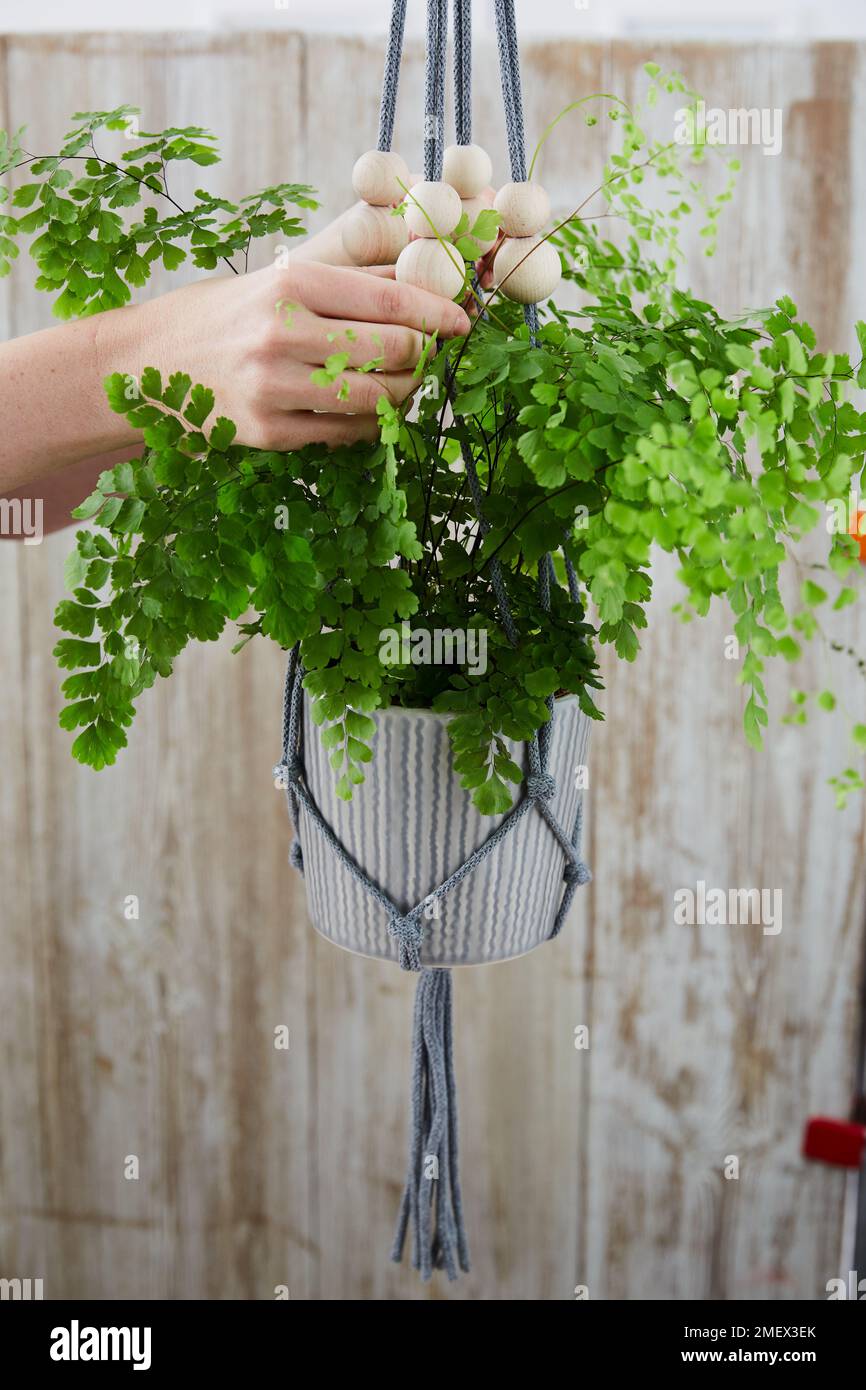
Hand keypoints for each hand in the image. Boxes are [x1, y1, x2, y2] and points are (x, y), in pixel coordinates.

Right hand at [122, 259, 469, 450]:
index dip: (438, 315)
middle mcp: (283, 333)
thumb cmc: (218, 318)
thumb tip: (420, 285)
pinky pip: (345, 435)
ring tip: (405, 386)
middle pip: (393, 352)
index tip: (462, 322)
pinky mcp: (267, 433)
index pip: (389, 302)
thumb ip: (343, 286)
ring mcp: (274, 388)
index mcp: (290, 283)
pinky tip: (369, 415)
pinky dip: (369, 427)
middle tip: (434, 357)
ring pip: (376, 400)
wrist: (142, 365)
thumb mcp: (273, 282)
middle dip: (426, 357)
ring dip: (404, 396)